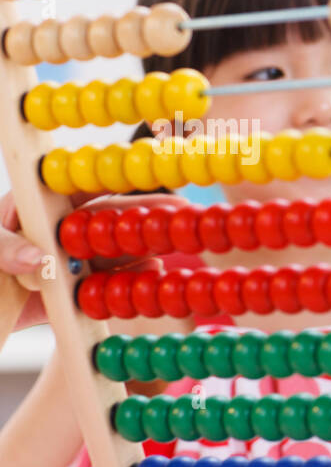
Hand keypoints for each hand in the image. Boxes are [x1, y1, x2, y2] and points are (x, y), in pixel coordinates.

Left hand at [0, 189, 189, 331]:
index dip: (113, 177)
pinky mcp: (75, 295)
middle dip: (142, 216)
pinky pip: (108, 286)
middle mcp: (61, 234)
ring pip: (113, 253)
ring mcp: (71, 264)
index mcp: (40, 209)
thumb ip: (5, 247)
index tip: (140, 171)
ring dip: (142, 248)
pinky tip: (152, 272)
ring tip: (171, 243)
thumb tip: (41, 258)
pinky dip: (132, 280)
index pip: (81, 188)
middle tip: (178, 210)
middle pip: (107, 221)